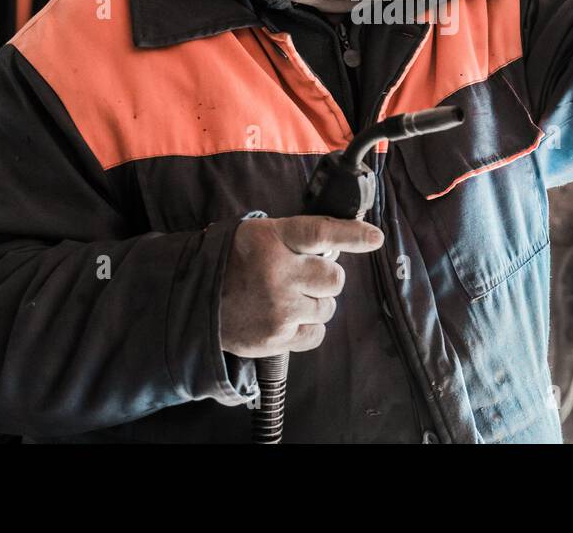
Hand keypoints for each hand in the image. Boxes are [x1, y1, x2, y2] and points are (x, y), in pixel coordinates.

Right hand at [220, 215, 383, 357]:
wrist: (197, 300)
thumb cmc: (237, 261)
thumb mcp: (263, 234)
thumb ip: (300, 237)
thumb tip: (340, 246)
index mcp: (272, 241)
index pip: (320, 233)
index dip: (351, 235)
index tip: (375, 238)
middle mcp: (277, 274)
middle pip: (334, 278)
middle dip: (325, 278)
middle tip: (302, 276)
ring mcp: (278, 310)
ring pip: (327, 308)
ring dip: (316, 303)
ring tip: (288, 297)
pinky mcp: (277, 339)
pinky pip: (316, 334)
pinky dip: (308, 327)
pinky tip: (287, 317)